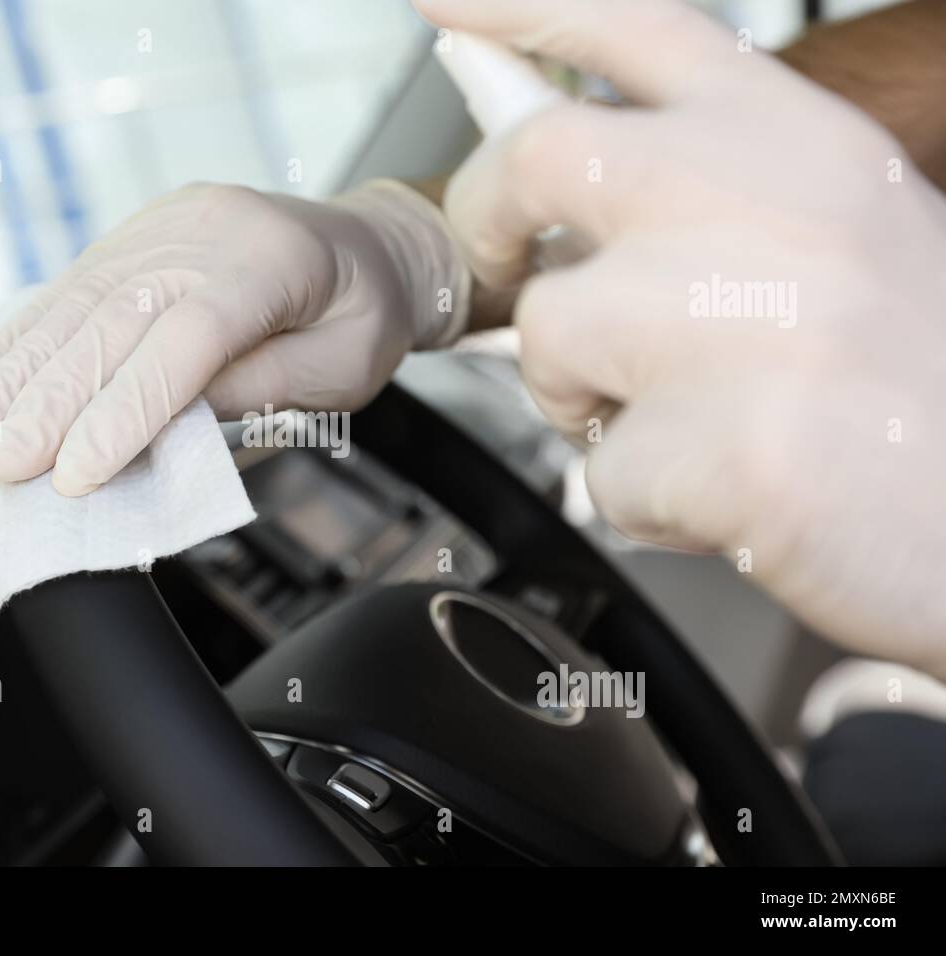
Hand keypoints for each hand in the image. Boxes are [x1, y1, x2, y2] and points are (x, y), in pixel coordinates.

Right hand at [0, 180, 467, 495]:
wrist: (372, 246)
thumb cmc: (363, 318)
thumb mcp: (341, 371)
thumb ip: (257, 392)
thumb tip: (163, 429)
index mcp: (275, 262)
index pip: (186, 338)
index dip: (125, 408)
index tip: (75, 473)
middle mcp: (211, 229)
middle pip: (117, 315)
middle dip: (54, 397)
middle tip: (4, 463)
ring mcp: (172, 222)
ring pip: (84, 296)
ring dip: (26, 366)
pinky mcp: (147, 230)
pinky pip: (80, 279)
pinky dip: (34, 328)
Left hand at [416, 0, 945, 673]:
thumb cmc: (919, 377)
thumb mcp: (835, 231)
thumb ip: (706, 195)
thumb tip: (563, 198)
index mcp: (791, 137)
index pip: (631, 26)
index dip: (521, 5)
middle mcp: (755, 198)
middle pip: (535, 154)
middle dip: (488, 217)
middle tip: (509, 268)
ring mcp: (735, 315)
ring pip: (550, 330)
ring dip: (581, 393)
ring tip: (677, 420)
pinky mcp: (724, 441)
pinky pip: (600, 469)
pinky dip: (641, 497)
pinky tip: (720, 494)